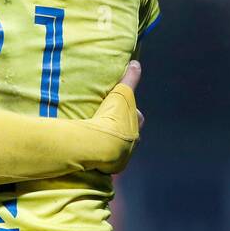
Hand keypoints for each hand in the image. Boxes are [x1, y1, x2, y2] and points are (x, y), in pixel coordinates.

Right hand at [90, 60, 144, 174]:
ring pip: (119, 148)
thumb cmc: (113, 119)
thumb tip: (136, 63)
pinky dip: (102, 157)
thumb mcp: (122, 94)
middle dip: (121, 130)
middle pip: (129, 134)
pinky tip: (92, 153)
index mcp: (136, 125)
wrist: (102, 145)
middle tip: (107, 125)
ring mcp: (122, 156)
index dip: (131, 112)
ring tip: (97, 139)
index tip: (121, 109)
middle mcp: (132, 142)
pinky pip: (107, 161)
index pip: (137, 116)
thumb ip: (129, 79)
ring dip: (111, 144)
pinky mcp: (110, 167)